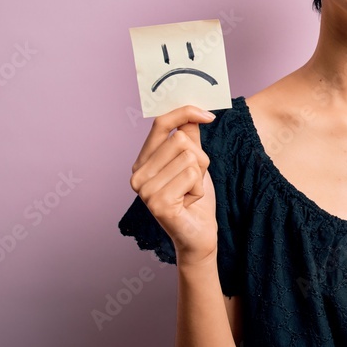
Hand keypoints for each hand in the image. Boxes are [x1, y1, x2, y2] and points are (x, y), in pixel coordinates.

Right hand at [129, 105, 218, 263]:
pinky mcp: (158, 202)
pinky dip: (199, 189)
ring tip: (191, 193)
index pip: (160, 124)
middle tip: (194, 180)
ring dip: (200, 177)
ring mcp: (145, 190)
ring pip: (190, 158)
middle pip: (180, 140)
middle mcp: (137, 174)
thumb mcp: (193, 163)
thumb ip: (189, 137)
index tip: (209, 115)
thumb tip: (193, 111)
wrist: (198, 235)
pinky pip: (192, 176)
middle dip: (200, 158)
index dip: (184, 112)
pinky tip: (190, 203)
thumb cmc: (194, 198)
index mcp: (142, 162)